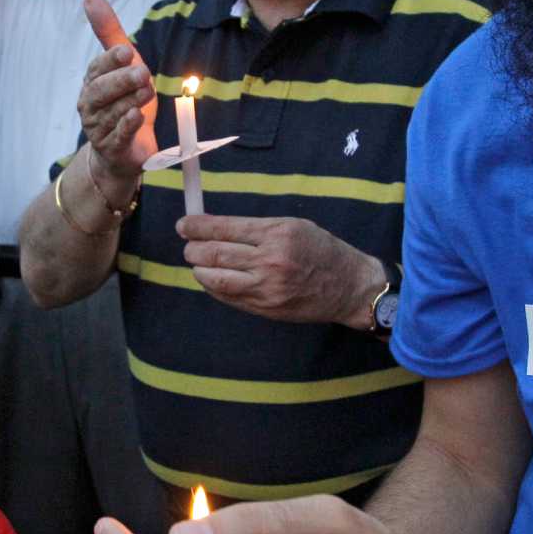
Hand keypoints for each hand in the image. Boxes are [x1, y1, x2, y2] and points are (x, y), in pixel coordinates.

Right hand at [76, 0, 156, 173]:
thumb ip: (109, 32)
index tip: (127, 51)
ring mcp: (99, 129)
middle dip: (121, 80)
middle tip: (143, 72)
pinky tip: (136, 116)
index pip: (97, 68)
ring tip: (146, 91)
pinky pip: (117, 136)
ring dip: (130, 100)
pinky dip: (126, 126)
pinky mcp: (112, 149)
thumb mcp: (122, 65)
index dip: (111, 60)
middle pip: (101, 91)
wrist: (124, 151)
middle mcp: (90, 105)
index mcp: (92, 82)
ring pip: (112, 113)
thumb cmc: (123, 101)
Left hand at [178, 215, 384, 325]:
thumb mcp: (294, 226)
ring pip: (216, 279)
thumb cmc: (322, 251)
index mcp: (277, 233)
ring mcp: (267, 287)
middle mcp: (270, 260)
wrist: (349, 287)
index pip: (225, 228)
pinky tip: (211, 279)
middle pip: (215, 254)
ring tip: (197, 263)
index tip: (184, 225)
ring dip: (199, 269)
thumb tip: (218, 229)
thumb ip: (257, 228)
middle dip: (193, 249)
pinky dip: (214, 287)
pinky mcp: (266, 308)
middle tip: (188, 245)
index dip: (198, 227)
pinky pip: (229, 297)